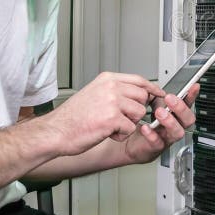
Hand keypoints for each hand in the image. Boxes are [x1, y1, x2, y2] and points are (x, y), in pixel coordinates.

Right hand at [41, 72, 165, 156]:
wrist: (54, 132)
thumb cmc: (72, 118)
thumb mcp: (94, 93)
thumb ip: (114, 90)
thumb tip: (136, 93)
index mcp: (107, 79)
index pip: (139, 80)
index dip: (151, 88)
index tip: (159, 94)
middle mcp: (111, 87)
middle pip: (143, 96)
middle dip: (136, 110)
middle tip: (121, 118)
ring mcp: (112, 102)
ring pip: (139, 113)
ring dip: (128, 123)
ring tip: (110, 125)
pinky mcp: (112, 119)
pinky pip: (130, 128)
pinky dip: (121, 135)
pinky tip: (107, 133)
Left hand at [123, 84, 198, 163]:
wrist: (130, 142)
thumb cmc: (144, 124)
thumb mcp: (150, 106)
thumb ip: (156, 96)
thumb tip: (160, 90)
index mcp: (175, 116)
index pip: (188, 105)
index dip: (192, 96)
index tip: (193, 86)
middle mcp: (174, 127)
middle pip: (188, 119)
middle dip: (181, 108)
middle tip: (170, 99)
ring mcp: (166, 138)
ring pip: (177, 132)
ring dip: (170, 121)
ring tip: (159, 112)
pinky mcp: (155, 147)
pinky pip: (157, 143)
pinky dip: (152, 135)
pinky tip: (146, 127)